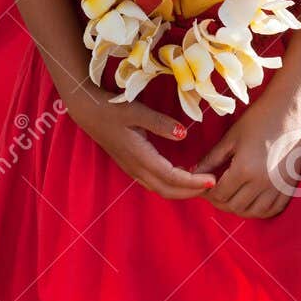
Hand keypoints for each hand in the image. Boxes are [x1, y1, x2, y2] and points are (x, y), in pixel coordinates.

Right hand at [65, 81, 217, 200]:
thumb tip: (184, 134)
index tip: (212, 180)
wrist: (88, 112)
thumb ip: (160, 123)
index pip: (171, 177)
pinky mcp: (131, 166)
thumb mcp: (136, 111)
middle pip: (167, 190)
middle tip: (212, 186)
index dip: (193, 182)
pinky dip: (171, 185)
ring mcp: (133, 169)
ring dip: (181, 191)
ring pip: (161, 189)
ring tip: (201, 184)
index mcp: (140, 156)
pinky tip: (181, 177)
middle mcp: (137, 168)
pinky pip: (155, 183)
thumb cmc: (112, 108)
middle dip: (191, 192)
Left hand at [194, 94, 300, 218]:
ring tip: (232, 197)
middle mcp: (262, 183)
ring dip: (239, 208)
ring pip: (253, 212)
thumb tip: (193, 173)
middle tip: (214, 192)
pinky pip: (273, 210)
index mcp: (244, 169)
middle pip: (235, 206)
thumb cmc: (257, 119)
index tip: (203, 187)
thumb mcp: (230, 138)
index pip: (219, 194)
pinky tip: (252, 201)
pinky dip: (260, 210)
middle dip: (220, 202)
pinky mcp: (290, 186)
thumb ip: (211, 159)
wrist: (288, 110)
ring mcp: (278, 187)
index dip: (207, 193)